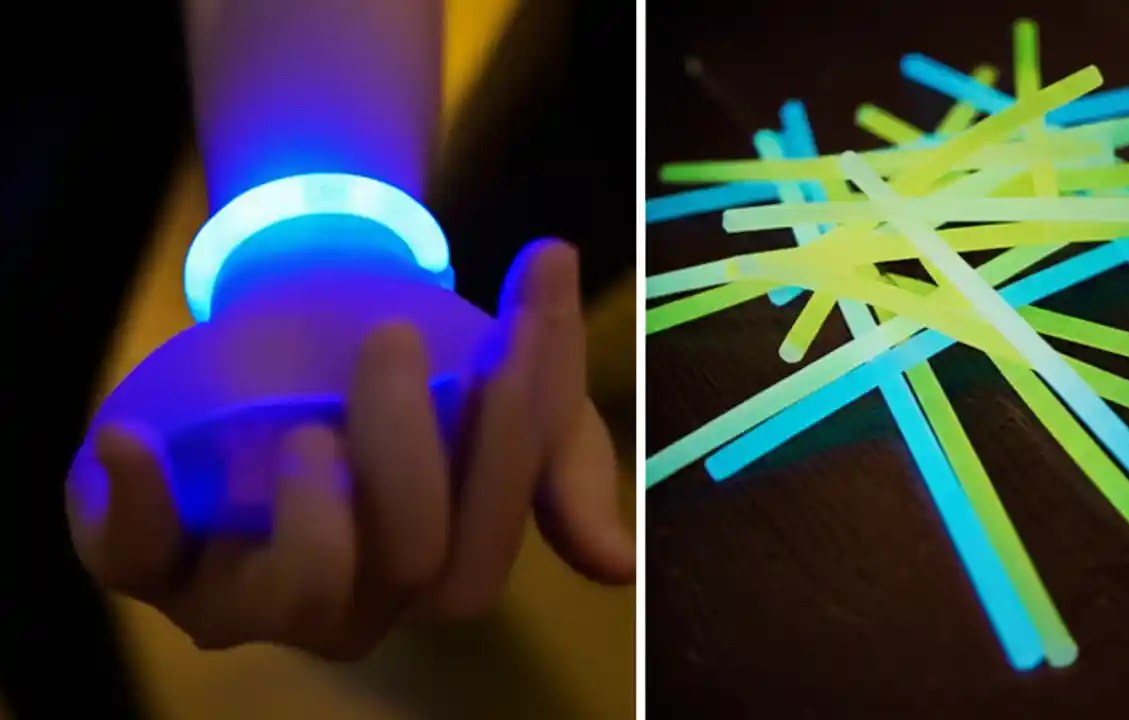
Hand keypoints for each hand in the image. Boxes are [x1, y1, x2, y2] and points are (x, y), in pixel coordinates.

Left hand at [66, 239, 633, 658]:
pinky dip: (139, 509)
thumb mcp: (513, 398)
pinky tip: (134, 444)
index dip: (509, 450)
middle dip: (411, 452)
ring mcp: (247, 588)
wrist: (325, 303)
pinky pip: (137, 561)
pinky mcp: (155, 548)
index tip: (522, 321)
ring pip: (296, 600)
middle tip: (397, 338)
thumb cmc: (435, 364)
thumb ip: (562, 468)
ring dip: (318, 512)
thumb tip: (617, 565)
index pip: (482, 559)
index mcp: (435, 574)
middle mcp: (349, 604)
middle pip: (404, 571)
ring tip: (311, 428)